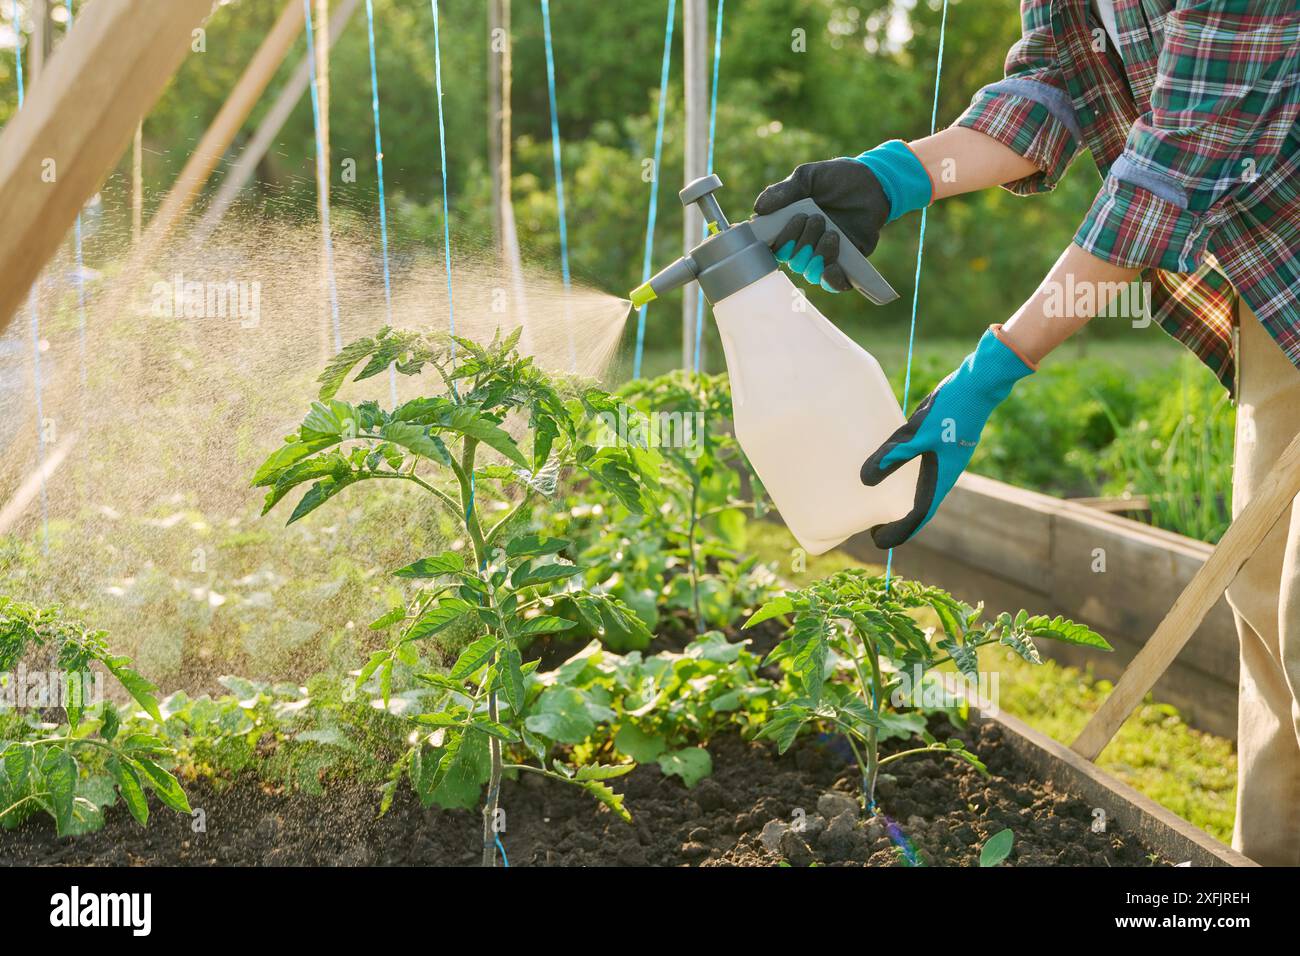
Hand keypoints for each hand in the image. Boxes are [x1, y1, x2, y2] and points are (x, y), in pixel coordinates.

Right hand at [752, 159, 889, 291]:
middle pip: (793, 261)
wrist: (871, 180)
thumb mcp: (806, 177)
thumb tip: (758, 209)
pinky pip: (834, 284)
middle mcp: (805, 246)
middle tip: (816, 218)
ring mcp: (825, 255)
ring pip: (810, 271)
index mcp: (789, 229)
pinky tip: (832, 267)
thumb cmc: (835, 178)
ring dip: (818, 254)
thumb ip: (783, 192)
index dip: (773, 245)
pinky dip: (831, 280)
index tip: (780, 231)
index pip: (774, 248)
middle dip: (802, 241)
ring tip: (831, 232)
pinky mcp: (847, 263)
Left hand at [860, 328, 1034, 547]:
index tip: (877, 539)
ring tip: (883, 507)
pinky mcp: (946, 447)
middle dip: (899, 522)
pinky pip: (926, 473)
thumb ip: (891, 456)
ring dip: (905, 503)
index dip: (898, 531)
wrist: (978, 385)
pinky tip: (898, 473)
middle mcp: (945, 474)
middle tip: (875, 529)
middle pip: (921, 508)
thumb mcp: (915, 433)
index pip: (917, 515)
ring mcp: (947, 460)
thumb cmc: (948, 410)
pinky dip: (910, 482)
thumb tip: (864, 481)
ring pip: (925, 491)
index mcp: (940, 478)